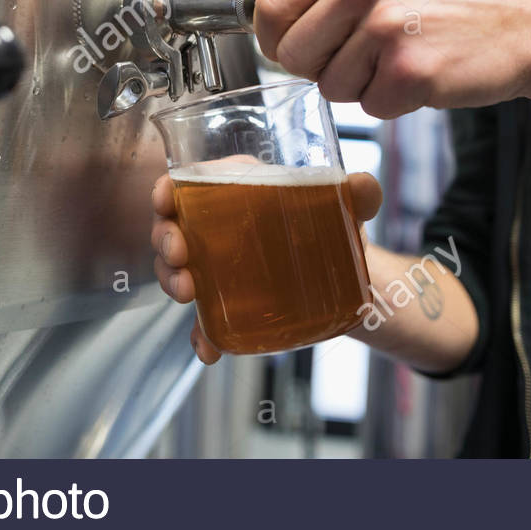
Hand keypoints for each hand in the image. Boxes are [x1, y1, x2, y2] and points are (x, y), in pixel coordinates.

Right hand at [150, 170, 383, 363]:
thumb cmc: (338, 230)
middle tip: (180, 255)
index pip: (189, 180)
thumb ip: (359, 194)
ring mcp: (219, 267)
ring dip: (170, 281)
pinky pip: (203, 320)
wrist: (352, 279)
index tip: (164, 200)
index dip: (167, 188)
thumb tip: (366, 187)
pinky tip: (208, 348)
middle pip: (172, 225)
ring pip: (176, 269)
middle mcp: (219, 226)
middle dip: (164, 239)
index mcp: (239, 190)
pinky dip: (201, 335)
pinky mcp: (229, 303)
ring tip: (188, 293)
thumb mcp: (349, 209)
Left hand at [250, 0, 530, 116]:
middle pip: (291, 53)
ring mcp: (388, 26)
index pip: (269, 7)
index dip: (278, 37)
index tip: (304, 40)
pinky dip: (390, 102)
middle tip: (361, 52)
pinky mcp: (410, 72)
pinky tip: (419, 73)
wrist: (522, 25)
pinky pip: (368, 106)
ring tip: (397, 56)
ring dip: (359, 85)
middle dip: (318, 66)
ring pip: (327, 86)